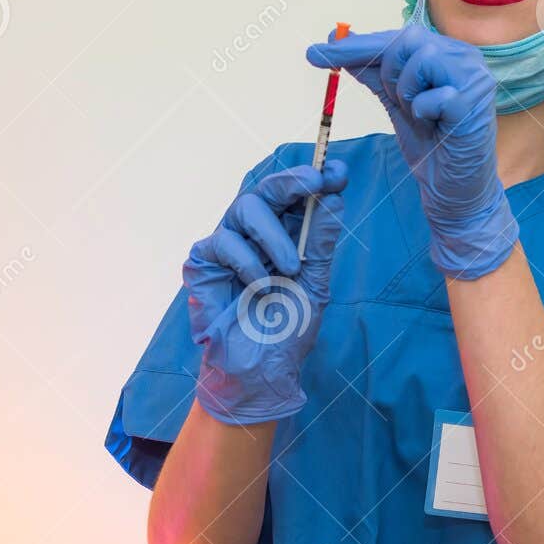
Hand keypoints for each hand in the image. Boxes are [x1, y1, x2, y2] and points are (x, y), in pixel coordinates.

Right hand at [182, 160, 347, 424]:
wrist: (258, 371)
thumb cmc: (286, 329)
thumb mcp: (314, 284)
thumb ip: (320, 242)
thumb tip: (335, 197)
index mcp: (287, 234)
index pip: (299, 196)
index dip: (318, 178)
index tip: (339, 172)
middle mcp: (257, 233)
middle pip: (269, 188)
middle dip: (293, 181)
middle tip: (315, 181)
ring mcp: (230, 243)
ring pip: (246, 206)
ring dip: (273, 234)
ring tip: (290, 268)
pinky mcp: (204, 260)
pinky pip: (225, 242)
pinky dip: (247, 262)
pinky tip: (260, 287)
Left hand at [306, 25, 516, 278]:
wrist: (454, 190)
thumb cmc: (431, 144)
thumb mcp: (394, 102)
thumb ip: (371, 70)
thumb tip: (334, 40)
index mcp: (448, 53)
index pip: (396, 36)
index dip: (356, 45)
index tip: (316, 53)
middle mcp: (466, 59)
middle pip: (408, 40)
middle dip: (388, 73)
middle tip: (398, 102)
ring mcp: (474, 80)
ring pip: (421, 60)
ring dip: (406, 94)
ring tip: (421, 116)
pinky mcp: (474, 106)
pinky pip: (433, 96)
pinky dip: (422, 111)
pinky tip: (434, 126)